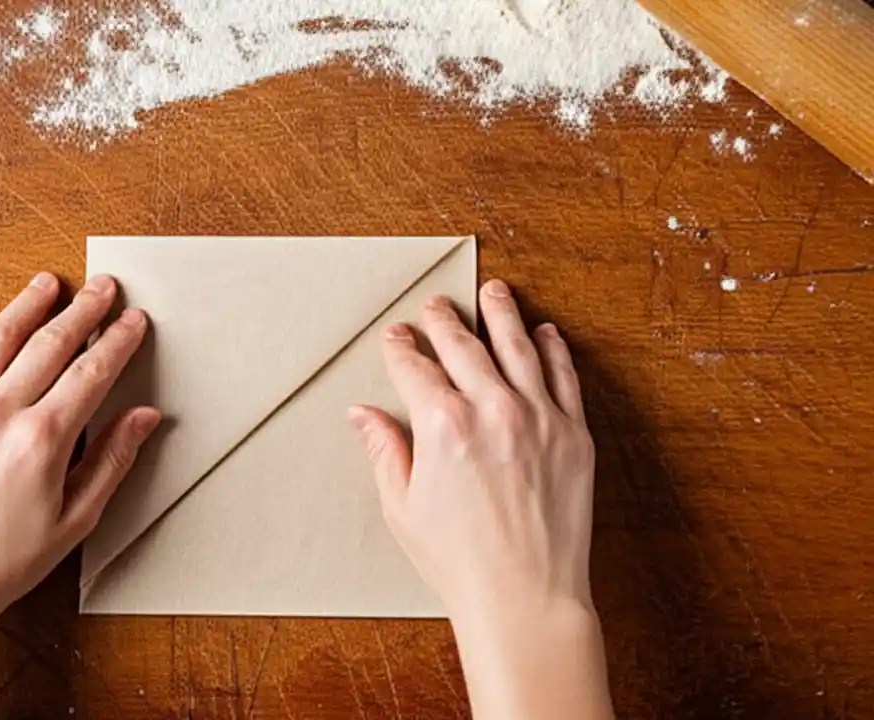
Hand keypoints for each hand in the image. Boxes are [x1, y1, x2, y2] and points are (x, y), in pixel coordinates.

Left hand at [0, 273, 160, 618]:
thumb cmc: (5, 562)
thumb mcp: (75, 519)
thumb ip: (111, 461)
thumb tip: (143, 416)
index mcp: (43, 439)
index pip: (93, 372)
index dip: (119, 341)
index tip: (135, 321)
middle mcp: (0, 414)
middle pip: (51, 344)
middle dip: (84, 311)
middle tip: (104, 288)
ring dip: (29, 305)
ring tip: (50, 283)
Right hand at [348, 278, 594, 622]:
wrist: (525, 597)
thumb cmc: (459, 560)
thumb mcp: (402, 506)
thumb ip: (384, 450)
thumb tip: (362, 415)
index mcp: (442, 426)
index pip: (414, 366)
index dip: (400, 347)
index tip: (396, 337)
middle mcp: (491, 410)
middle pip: (462, 345)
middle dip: (443, 319)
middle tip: (435, 305)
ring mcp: (538, 418)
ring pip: (517, 346)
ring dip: (501, 313)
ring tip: (493, 291)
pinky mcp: (574, 434)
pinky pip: (564, 376)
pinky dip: (553, 349)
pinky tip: (544, 333)